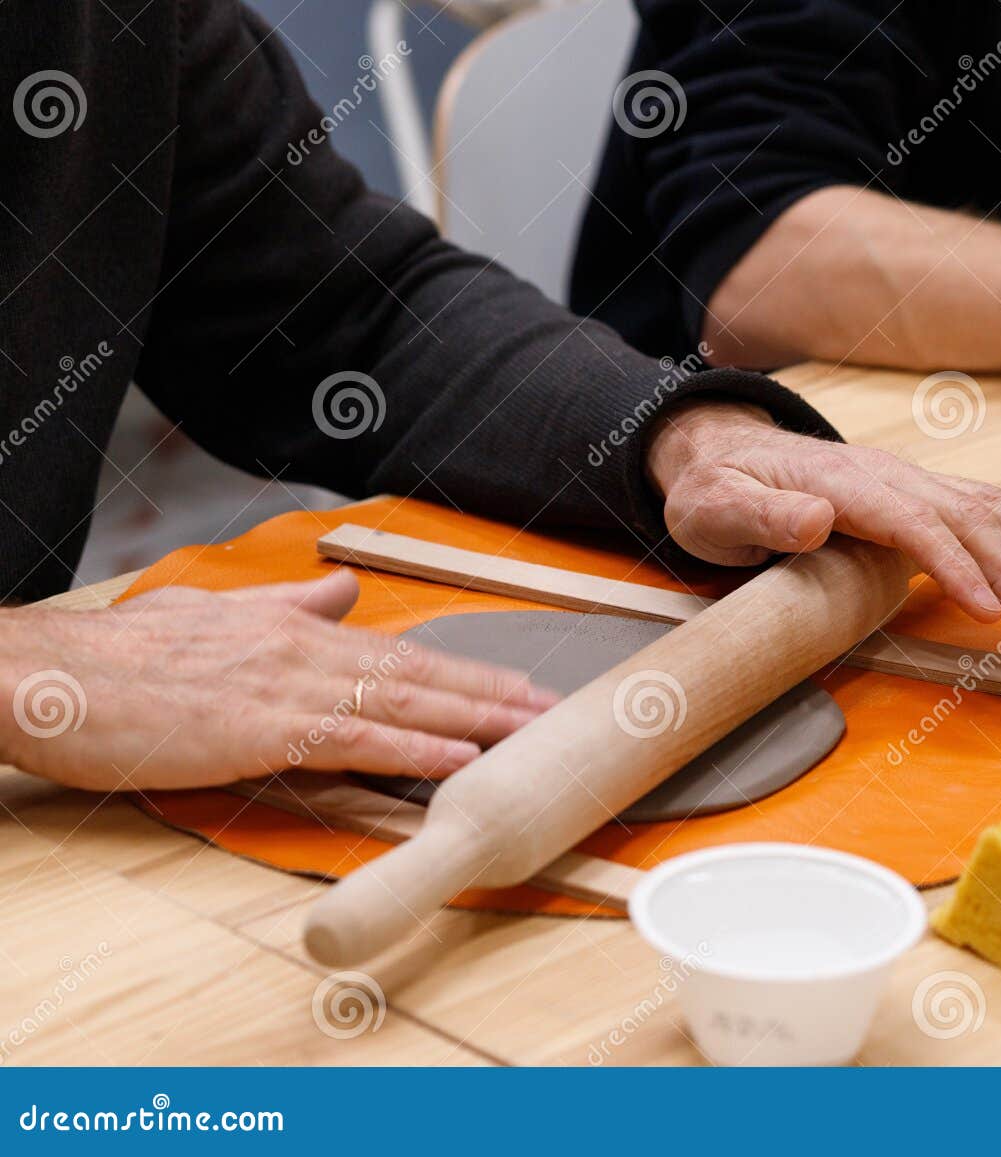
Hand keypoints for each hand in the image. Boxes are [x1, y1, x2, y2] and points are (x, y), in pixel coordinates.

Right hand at [0, 571, 554, 790]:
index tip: (519, 687)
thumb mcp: (211, 615)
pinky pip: (354, 741)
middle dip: (493, 695)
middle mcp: (304, 654)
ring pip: (402, 702)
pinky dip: (413, 750)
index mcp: (295, 634)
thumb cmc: (120, 656)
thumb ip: (285, 607)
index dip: (467, 671)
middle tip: (556, 713)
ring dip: (475, 720)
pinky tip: (458, 761)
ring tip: (532, 734)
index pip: (402, 652)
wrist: (46, 673)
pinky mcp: (260, 730)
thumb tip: (340, 590)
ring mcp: (286, 690)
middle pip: (420, 675)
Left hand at [645, 400, 1000, 641]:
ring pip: (988, 508)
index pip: (913, 521)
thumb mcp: (715, 506)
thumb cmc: (715, 489)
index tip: (986, 611)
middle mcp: (887, 474)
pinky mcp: (914, 494)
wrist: (719, 454)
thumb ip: (761, 515)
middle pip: (966, 516)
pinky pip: (980, 511)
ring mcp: (905, 480)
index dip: (954, 564)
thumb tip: (816, 519)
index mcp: (844, 481)